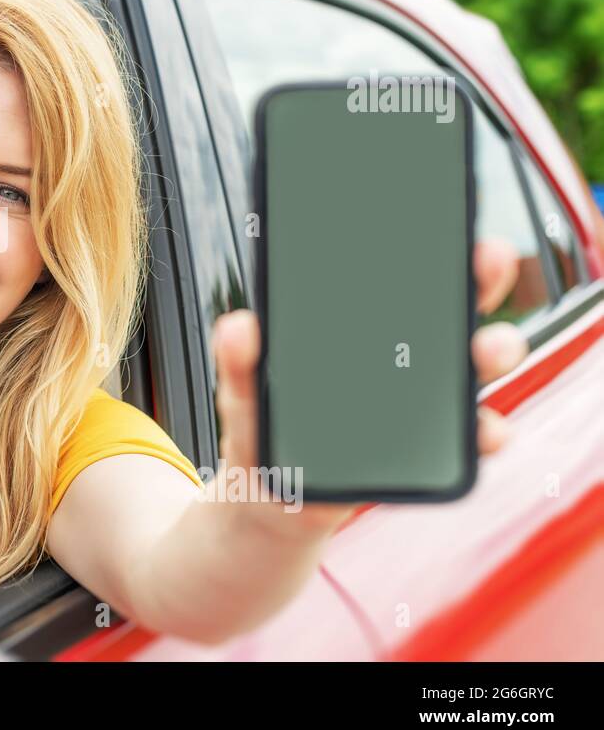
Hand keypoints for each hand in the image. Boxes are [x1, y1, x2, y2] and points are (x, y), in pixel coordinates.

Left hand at [209, 238, 529, 542]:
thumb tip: (238, 325)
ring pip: (470, 370)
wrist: (269, 503)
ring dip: (492, 354)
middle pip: (448, 317)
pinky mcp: (426, 453)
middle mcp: (398, 364)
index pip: (397, 285)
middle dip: (478, 281)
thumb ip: (239, 363)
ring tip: (491, 348)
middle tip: (489, 261)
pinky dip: (486, 431)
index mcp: (355, 337)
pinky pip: (468, 439)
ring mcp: (418, 407)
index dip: (426, 252)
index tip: (447, 226)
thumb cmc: (263, 432)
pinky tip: (489, 428)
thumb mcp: (243, 395)